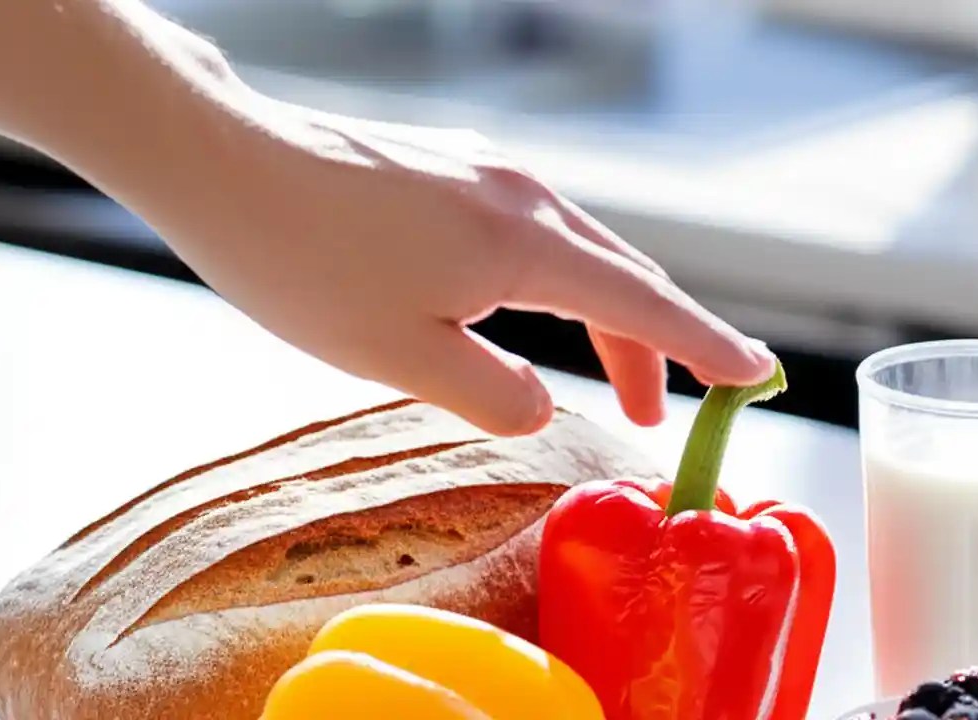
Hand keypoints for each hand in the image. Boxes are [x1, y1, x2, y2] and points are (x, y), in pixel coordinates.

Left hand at [130, 90, 774, 435]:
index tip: (755, 375)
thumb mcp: (402, 357)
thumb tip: (540, 406)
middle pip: (622, 275)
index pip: (644, 305)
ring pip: (579, 251)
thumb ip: (493, 394)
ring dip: (604, 315)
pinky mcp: (454, 169)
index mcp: (524, 244)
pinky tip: (525, 312)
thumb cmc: (302, 264)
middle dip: (655, 346)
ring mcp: (488, 173)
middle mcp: (523, 196)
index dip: (706, 348)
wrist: (221, 162)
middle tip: (658, 413)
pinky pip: (535, 231)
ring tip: (603, 377)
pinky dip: (559, 283)